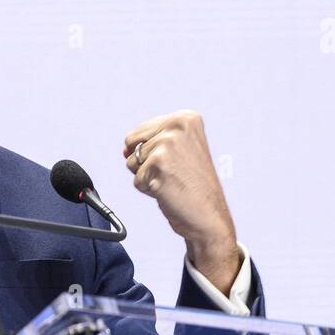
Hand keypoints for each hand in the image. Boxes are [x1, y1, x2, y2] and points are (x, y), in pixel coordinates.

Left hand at [123, 109, 240, 293]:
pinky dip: (148, 189)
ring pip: (132, 162)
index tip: (177, 162)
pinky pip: (136, 179)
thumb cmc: (193, 187)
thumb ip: (149, 144)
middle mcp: (178, 124)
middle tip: (173, 172)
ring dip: (147, 177)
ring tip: (172, 181)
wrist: (210, 216)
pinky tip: (169, 190)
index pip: (139, 132)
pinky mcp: (159, 163)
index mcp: (186, 117)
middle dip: (144, 162)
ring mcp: (168, 143)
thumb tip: (124, 151)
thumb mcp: (177, 154)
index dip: (151, 153)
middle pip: (131, 143)